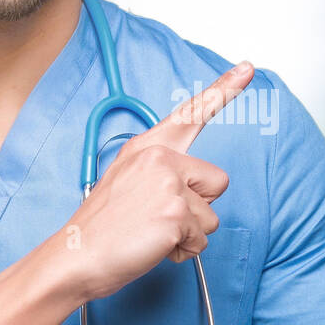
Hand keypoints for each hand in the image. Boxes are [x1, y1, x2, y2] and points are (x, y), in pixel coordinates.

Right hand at [62, 61, 254, 300]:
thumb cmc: (102, 227)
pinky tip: (154, 246)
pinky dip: (183, 251)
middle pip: (216, 181)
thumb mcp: (126, 181)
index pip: (191, 113)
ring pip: (212, 216)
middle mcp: (159, 158)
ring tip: (152, 233)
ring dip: (189, 233)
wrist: (76, 256)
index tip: (247, 69)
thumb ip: (159, 172)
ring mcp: (169, 184)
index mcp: (147, 147)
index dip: (224, 90)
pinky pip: (202, 239)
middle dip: (199, 207)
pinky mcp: (176, 213)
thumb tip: (191, 186)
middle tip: (159, 216)